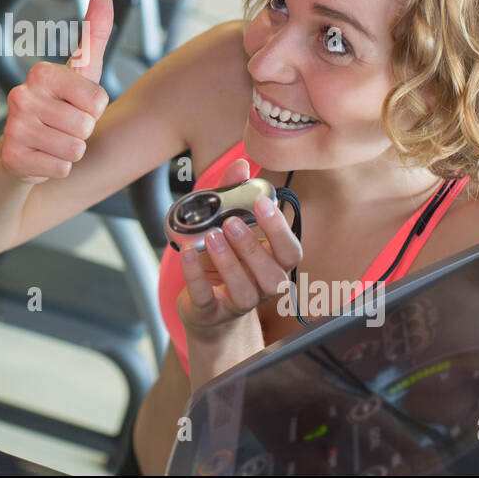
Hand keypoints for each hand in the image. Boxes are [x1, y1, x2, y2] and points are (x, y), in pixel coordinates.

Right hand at [0, 0, 112, 183]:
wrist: (21, 151)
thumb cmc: (58, 108)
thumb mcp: (80, 73)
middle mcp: (21, 96)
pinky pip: (61, 168)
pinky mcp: (12, 158)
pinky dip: (57, 168)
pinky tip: (42, 157)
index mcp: (41, 73)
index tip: (76, 105)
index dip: (94, 109)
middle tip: (62, 126)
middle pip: (85, 125)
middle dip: (81, 132)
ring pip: (74, 149)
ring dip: (70, 152)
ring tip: (52, 141)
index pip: (97, 99)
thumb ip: (94, 34)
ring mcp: (14, 127)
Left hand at [176, 158, 302, 340]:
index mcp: (273, 263)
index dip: (280, 229)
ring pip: (245, 292)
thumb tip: (241, 165)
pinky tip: (187, 253)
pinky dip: (195, 275)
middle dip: (253, 247)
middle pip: (273, 275)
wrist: (204, 305)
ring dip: (229, 262)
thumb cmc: (222, 259)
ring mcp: (238, 303)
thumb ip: (233, 193)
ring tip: (213, 236)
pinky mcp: (211, 312)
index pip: (291, 251)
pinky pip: (206, 298)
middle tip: (232, 222)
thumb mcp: (226, 224)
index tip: (262, 204)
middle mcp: (262, 286)